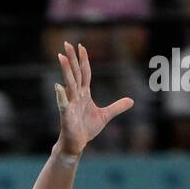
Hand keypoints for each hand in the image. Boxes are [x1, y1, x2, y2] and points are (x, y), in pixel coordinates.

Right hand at [54, 42, 133, 156]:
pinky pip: (63, 104)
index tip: (81, 46)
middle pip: (74, 73)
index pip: (84, 73)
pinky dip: (61, 95)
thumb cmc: (86, 129)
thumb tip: (132, 101)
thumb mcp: (105, 116)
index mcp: (84, 94)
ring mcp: (70, 104)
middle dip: (71, 58)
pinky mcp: (66, 115)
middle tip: (67, 43)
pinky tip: (57, 86)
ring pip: (68, 84)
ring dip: (65, 70)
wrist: (76, 145)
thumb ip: (117, 107)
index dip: (83, 60)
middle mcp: (76, 96)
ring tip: (61, 56)